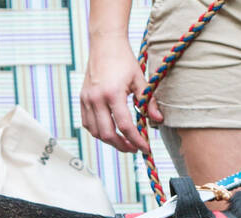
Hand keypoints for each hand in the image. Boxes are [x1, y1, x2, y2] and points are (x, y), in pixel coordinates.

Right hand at [80, 33, 162, 152]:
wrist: (105, 44)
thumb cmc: (124, 61)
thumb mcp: (140, 80)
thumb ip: (148, 102)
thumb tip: (158, 120)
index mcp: (113, 94)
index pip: (125, 126)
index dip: (136, 140)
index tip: (145, 148)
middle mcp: (97, 98)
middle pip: (108, 134)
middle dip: (122, 145)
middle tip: (134, 148)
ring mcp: (87, 99)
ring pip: (96, 132)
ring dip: (110, 140)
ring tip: (123, 141)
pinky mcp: (82, 99)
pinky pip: (87, 124)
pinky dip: (98, 131)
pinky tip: (109, 131)